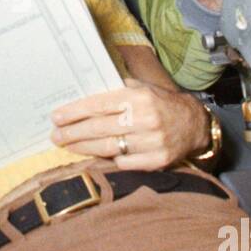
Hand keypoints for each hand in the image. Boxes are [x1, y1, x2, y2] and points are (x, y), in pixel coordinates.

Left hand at [50, 79, 208, 170]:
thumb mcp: (142, 88)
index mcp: (139, 98)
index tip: (56, 117)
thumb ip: (116, 90)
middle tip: (55, 136)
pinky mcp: (157, 161)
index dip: (75, 112)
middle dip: (73, 133)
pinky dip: (109, 159)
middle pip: (100, 128)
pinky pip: (124, 162)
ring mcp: (152, 142)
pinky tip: (96, 156)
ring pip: (109, 147)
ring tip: (67, 146)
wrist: (194, 125)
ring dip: (84, 148)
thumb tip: (82, 91)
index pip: (99, 105)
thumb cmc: (160, 104)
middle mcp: (146, 119)